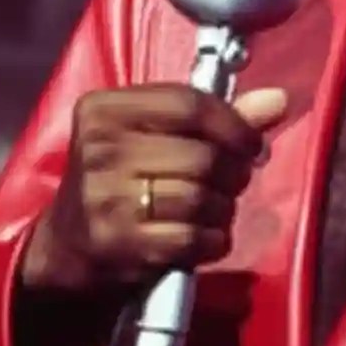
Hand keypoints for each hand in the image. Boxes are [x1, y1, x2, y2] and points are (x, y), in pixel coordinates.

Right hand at [19, 84, 288, 293]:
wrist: (67, 245)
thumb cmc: (122, 179)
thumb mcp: (155, 135)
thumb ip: (217, 117)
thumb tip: (278, 101)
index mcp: (105, 110)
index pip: (189, 104)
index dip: (235, 126)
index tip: (253, 145)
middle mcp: (99, 149)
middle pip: (202, 156)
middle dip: (233, 173)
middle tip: (232, 182)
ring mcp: (105, 198)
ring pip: (201, 198)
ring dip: (223, 209)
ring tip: (215, 210)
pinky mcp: (117, 243)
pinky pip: (191, 239)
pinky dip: (212, 241)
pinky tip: (205, 238)